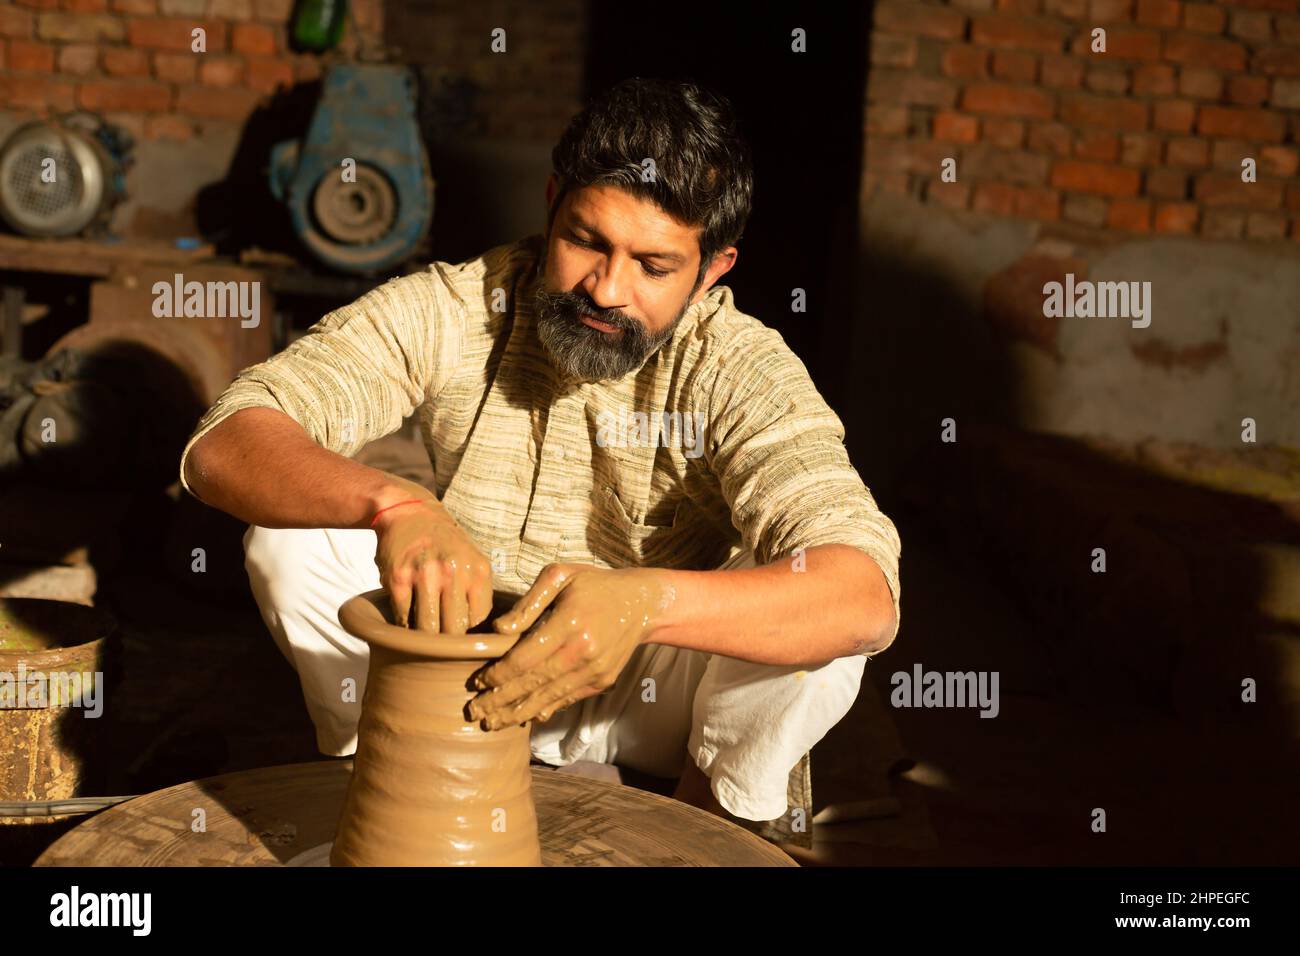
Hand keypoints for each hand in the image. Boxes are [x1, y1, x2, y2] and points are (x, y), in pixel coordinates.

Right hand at [371, 475, 493, 632]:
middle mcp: (453, 572)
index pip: (478, 622)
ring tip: (424, 634)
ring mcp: (424, 575)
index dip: (468, 633)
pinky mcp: (397, 579)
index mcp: (478, 570)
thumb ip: (477, 593)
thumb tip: (478, 638)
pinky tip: (408, 618)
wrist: (409, 511)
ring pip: (427, 629)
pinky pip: (403, 618)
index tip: (460, 633)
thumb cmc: (446, 544)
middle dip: (447, 642)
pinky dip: (404, 625)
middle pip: (454, 630)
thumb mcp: (473, 561)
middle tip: (441, 642)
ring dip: (424, 637)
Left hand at [466, 563, 675, 729]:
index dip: (498, 674)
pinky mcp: (601, 681)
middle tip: (474, 712)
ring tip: (492, 723)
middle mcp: (582, 651)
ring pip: (548, 697)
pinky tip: (523, 716)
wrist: (641, 605)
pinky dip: (544, 710)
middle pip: (532, 683)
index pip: (524, 658)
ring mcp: (594, 670)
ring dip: (517, 713)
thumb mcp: (561, 576)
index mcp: (568, 623)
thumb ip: (528, 601)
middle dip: (500, 701)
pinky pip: (567, 699)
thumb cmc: (595, 586)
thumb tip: (500, 629)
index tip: (478, 681)